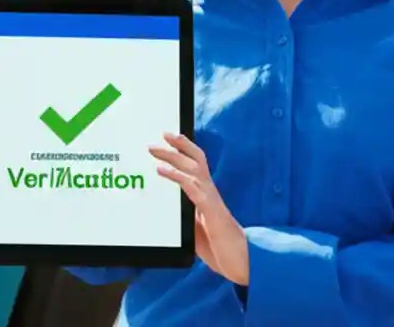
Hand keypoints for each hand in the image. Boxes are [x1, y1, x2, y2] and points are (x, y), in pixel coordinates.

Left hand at [150, 133, 249, 285]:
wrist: (239, 260)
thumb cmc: (218, 245)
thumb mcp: (196, 227)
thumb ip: (185, 215)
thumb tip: (166, 208)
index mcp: (207, 194)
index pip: (197, 163)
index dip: (185, 148)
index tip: (169, 137)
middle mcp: (210, 192)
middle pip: (195, 159)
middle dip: (178, 145)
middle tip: (161, 134)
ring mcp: (211, 199)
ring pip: (192, 168)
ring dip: (172, 156)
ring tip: (154, 149)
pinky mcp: (210, 210)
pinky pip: (191, 188)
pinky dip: (175, 176)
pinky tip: (161, 170)